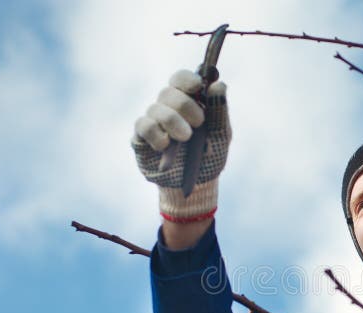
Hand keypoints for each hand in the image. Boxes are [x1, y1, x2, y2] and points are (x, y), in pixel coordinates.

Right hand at [132, 70, 231, 221]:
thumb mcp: (221, 135)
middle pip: (168, 92)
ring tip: (186, 138)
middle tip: (198, 124)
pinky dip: (157, 135)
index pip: (181, 79)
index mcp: (189, 101)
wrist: (197, 184)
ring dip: (173, 122)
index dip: (187, 79)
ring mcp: (154, 121)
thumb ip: (219, 111)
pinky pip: (144, 126)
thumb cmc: (210, 156)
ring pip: (156, 109)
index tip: (198, 86)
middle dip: (185, 106)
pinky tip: (166, 145)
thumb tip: (219, 85)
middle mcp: (168, 107)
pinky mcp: (141, 138)